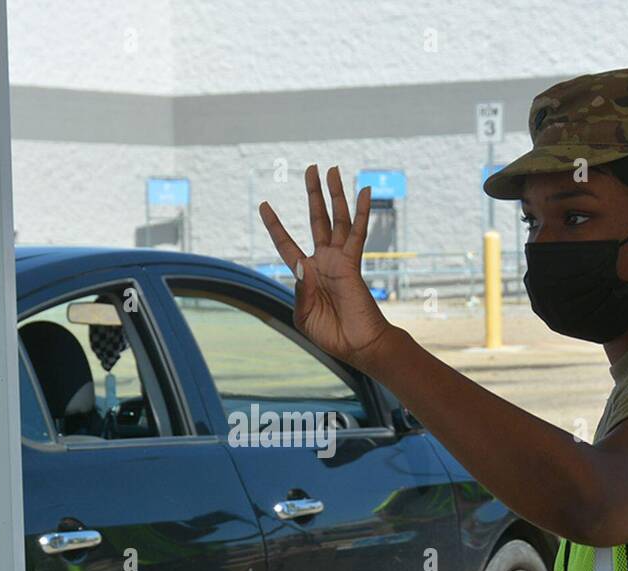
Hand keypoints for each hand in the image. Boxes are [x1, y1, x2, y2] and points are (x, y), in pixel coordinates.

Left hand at [258, 165, 393, 367]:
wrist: (359, 345)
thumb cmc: (331, 335)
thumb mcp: (305, 316)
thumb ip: (300, 291)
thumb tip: (302, 266)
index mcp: (305, 275)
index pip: (286, 244)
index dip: (275, 225)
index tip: (264, 204)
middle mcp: (322, 262)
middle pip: (316, 220)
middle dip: (313, 194)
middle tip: (311, 168)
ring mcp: (339, 260)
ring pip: (336, 220)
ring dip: (335, 194)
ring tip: (333, 169)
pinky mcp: (353, 264)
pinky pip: (357, 234)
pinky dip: (361, 212)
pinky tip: (363, 191)